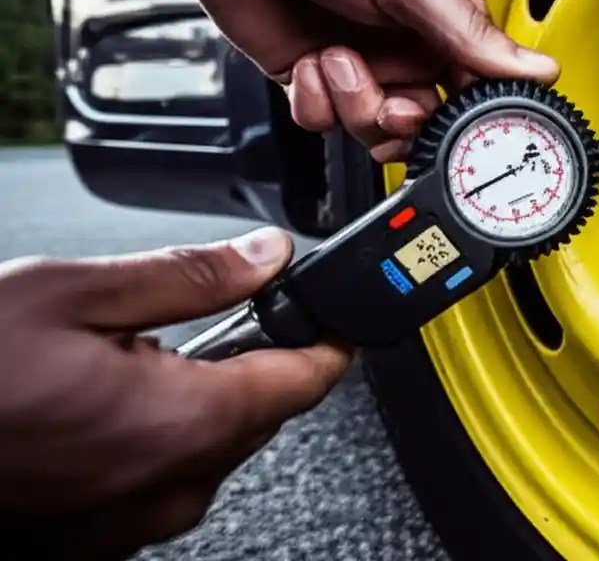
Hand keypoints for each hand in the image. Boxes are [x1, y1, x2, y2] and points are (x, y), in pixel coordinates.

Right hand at [0, 228, 349, 558]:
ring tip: (123, 362)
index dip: (327, 336)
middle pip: (260, 413)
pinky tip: (94, 409)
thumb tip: (266, 256)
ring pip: (211, 446)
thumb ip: (190, 275)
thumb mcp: (74, 293)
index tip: (334, 310)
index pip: (306, 380)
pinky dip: (151, 436)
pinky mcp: (99, 541)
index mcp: (184, 423)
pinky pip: (161, 477)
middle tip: (199, 317)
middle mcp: (172, 486)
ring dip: (194, 399)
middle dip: (248, 360)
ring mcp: (135, 523)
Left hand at [169, 0, 558, 161]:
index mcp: (445, 14)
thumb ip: (468, 32)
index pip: (482, 84)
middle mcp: (405, 42)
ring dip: (353, 106)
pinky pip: (325, 122)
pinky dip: (314, 104)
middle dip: (405, 119)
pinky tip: (307, 64)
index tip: (464, 131)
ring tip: (335, 61)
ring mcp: (358, 62)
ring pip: (376, 129)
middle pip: (428, 121)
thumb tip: (540, 68)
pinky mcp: (311, 77)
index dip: (476, 116)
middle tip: (390, 100)